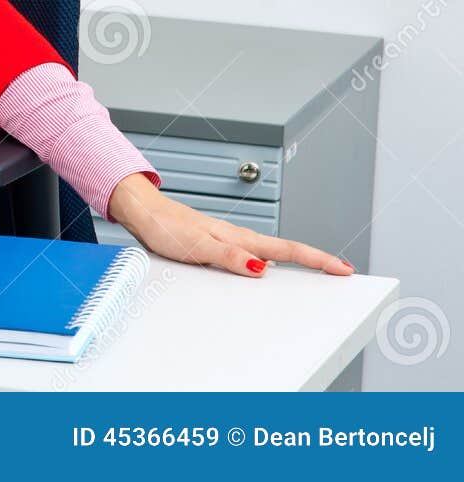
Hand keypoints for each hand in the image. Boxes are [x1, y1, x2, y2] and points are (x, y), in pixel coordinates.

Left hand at [106, 173, 355, 277]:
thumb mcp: (198, 246)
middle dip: (316, 262)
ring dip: (296, 263)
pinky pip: (252, 257)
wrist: (143, 214)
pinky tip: (270, 272)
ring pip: (270, 254)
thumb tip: (261, 269)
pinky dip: (270, 264)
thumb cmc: (165, 227)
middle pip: (286, 252)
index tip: (344, 269)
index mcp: (239, 238)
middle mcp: (239, 239)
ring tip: (319, 273)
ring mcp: (230, 242)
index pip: (287, 250)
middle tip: (343, 273)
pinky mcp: (218, 246)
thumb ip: (229, 257)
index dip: (317, 260)